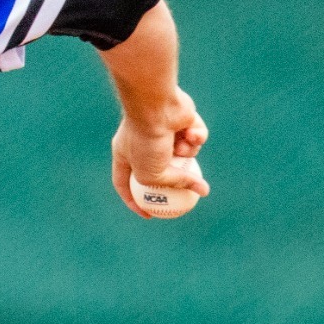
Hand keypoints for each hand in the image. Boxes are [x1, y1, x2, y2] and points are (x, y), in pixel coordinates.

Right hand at [110, 88, 209, 218]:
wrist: (157, 107)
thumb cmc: (146, 142)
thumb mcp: (152, 175)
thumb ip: (172, 184)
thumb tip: (200, 189)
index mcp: (124, 155)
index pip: (125, 183)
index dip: (135, 201)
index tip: (150, 215)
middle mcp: (142, 143)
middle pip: (161, 169)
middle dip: (177, 179)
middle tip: (191, 194)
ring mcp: (162, 130)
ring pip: (183, 153)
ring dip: (188, 153)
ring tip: (184, 145)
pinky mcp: (181, 119)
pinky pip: (194, 137)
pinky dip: (196, 138)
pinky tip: (191, 133)